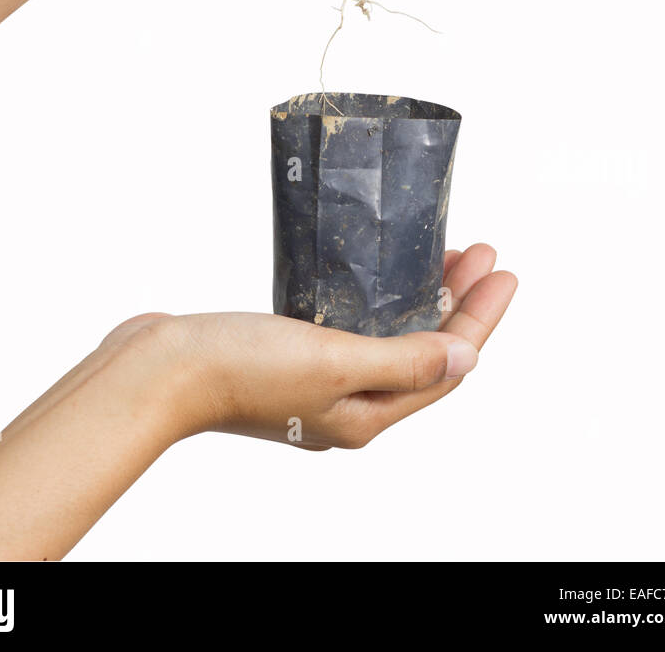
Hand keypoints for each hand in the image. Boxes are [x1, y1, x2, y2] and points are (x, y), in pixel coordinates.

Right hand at [104, 243, 514, 450]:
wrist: (159, 370)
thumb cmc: (240, 367)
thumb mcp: (334, 360)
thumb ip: (402, 360)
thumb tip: (466, 359)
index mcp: (364, 415)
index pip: (444, 365)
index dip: (480, 317)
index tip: (505, 271)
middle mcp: (345, 405)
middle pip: (421, 350)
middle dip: (457, 301)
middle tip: (481, 250)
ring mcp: (313, 382)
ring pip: (387, 337)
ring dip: (418, 297)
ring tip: (443, 254)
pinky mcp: (285, 356)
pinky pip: (349, 329)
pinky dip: (374, 301)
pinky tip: (373, 275)